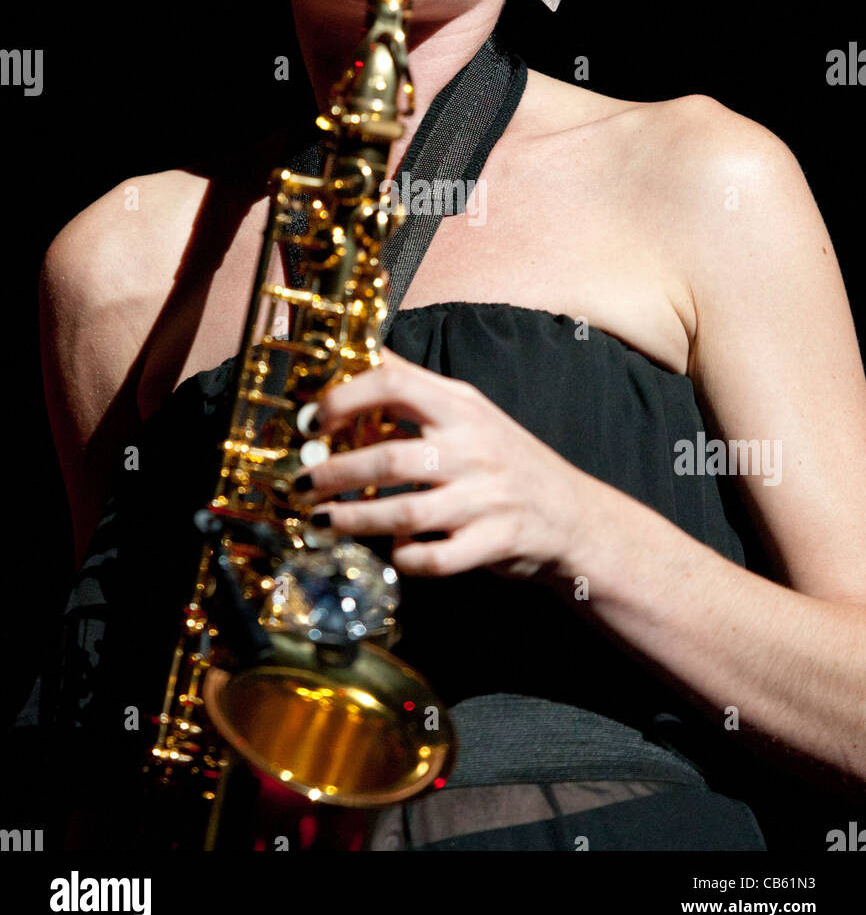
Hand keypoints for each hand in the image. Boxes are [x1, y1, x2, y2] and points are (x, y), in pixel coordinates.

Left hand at [294, 346, 591, 581]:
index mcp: (461, 407)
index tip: (315, 422)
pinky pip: (435, 559)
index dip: (345, 399)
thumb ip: (416, 389)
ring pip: (406, 513)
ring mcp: (485, 498)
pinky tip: (391, 551)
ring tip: (321, 521)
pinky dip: (405, 557)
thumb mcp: (468, 410)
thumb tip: (359, 356)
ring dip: (354, 520)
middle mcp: (473, 448)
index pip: (395, 383)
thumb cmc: (505, 458)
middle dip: (335, 475)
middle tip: (302, 485)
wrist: (571, 513)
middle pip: (391, 458)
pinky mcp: (493, 543)